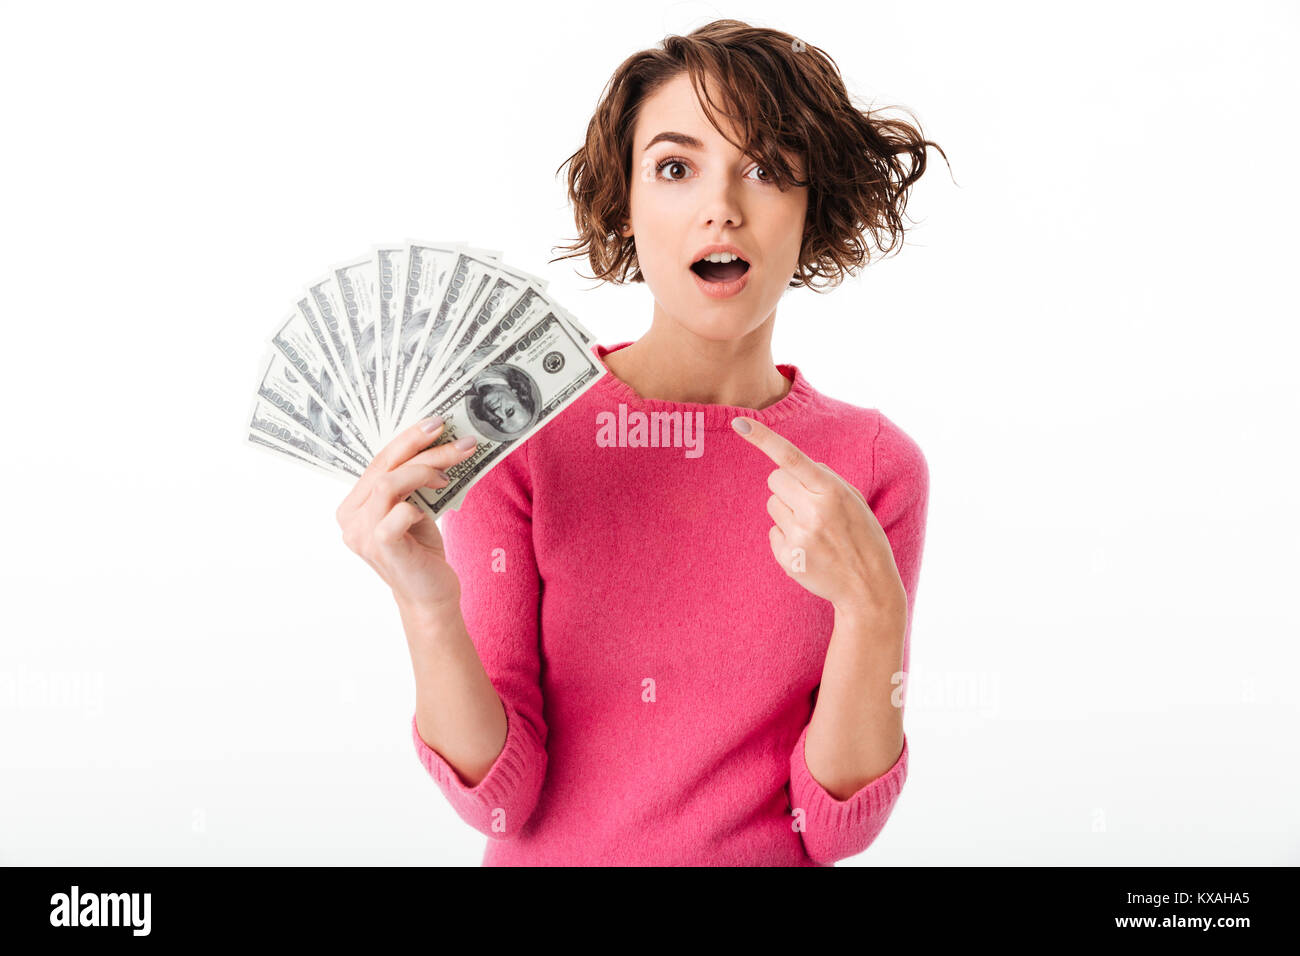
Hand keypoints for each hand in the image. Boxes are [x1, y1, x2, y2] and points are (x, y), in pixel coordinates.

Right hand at [335, 417, 477, 616]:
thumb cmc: (423, 550)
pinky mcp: (381, 547)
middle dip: (423, 448)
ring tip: (448, 475)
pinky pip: (399, 512)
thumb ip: (411, 482)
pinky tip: (428, 513)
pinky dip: (418, 506)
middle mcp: (350, 518)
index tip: (436, 424)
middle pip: (384, 467)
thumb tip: (437, 442)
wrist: (430, 595)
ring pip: (388, 483)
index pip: (379, 461)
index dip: (407, 439)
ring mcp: (361, 534)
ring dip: (424, 471)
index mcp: (354, 505)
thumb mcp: (415, 508)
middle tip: (457, 440)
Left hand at [733, 416, 906, 620]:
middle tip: (809, 504)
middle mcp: (812, 511)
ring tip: (814, 530)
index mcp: (832, 491)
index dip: (763, 438)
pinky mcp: (786, 558)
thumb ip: (824, 479)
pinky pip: (772, 532)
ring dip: (788, 512)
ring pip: (772, 505)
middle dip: (787, 486)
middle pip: (774, 480)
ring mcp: (798, 536)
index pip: (791, 458)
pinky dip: (787, 537)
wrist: (868, 586)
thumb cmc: (862, 536)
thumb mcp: (853, 500)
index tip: (739, 422)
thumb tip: (791, 465)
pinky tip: (809, 549)